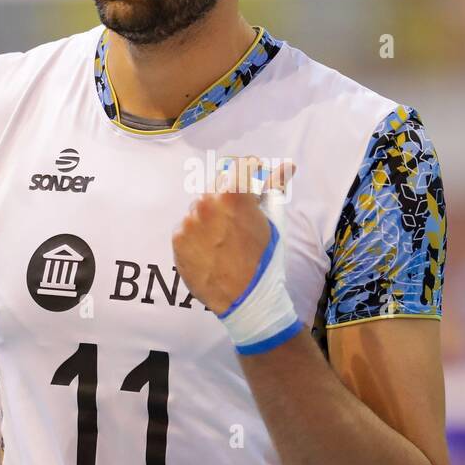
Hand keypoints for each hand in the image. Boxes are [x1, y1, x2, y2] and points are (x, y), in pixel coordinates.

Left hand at [171, 157, 295, 313]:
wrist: (245, 299)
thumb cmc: (265, 260)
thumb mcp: (274, 222)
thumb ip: (276, 188)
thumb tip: (288, 165)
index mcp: (233, 193)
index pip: (241, 165)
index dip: (252, 172)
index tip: (256, 181)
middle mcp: (207, 202)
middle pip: (219, 184)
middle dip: (231, 195)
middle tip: (240, 218)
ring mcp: (189, 220)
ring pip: (201, 206)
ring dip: (212, 215)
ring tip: (225, 239)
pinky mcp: (177, 238)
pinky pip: (188, 226)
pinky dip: (198, 234)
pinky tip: (211, 249)